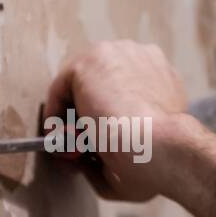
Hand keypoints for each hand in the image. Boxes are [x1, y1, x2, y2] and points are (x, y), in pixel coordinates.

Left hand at [43, 40, 191, 201]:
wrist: (157, 150)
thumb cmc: (157, 162)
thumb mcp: (139, 155)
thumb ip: (111, 151)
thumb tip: (79, 158)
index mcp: (161, 78)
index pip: (121, 90)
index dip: (101, 117)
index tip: (90, 144)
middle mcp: (141, 58)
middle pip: (99, 84)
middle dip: (82, 116)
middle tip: (75, 148)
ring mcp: (117, 54)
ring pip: (79, 85)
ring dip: (69, 115)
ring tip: (68, 145)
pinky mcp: (91, 61)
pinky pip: (61, 86)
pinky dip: (54, 112)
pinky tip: (58, 136)